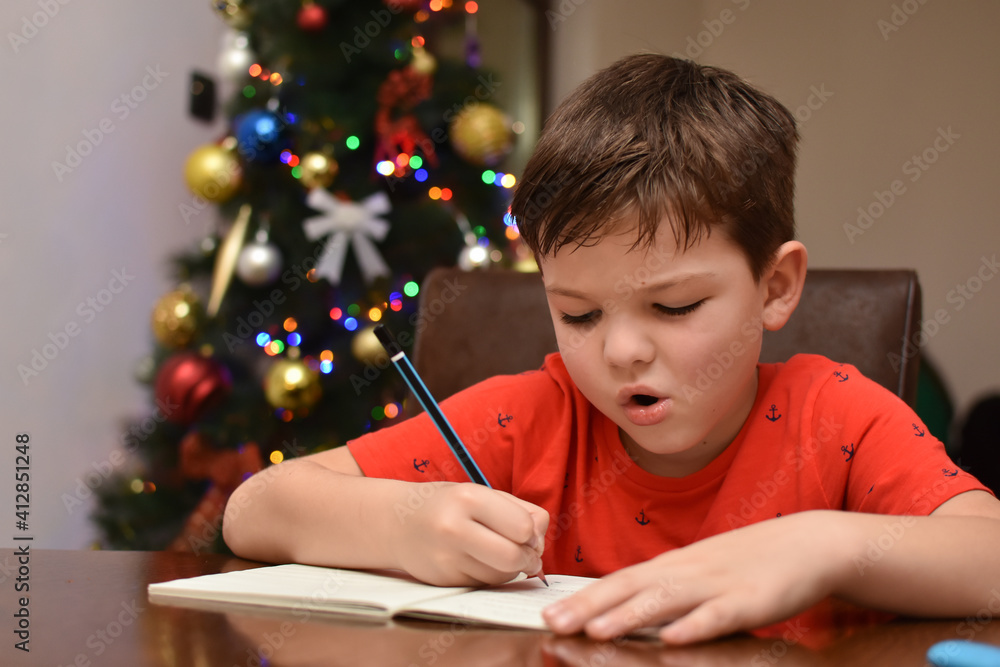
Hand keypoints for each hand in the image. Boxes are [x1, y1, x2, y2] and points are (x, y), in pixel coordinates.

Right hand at [390, 481, 548, 586]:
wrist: (398, 522)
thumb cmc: (450, 505)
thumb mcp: (483, 494)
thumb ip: (520, 511)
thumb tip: (540, 541)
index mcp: (469, 498)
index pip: (522, 526)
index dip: (533, 534)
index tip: (527, 533)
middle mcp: (454, 528)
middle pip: (513, 557)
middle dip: (529, 559)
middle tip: (528, 555)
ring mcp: (445, 557)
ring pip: (501, 576)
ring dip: (511, 570)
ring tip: (500, 554)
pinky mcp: (442, 579)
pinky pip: (483, 585)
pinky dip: (490, 577)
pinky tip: (480, 562)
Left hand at [542, 510, 851, 643]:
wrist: (808, 544)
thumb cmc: (748, 561)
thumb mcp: (700, 573)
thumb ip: (665, 590)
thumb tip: (623, 609)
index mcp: (673, 566)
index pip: (620, 581)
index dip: (584, 597)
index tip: (549, 613)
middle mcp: (687, 571)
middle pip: (631, 587)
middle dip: (590, 606)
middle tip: (553, 623)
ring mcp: (717, 584)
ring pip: (666, 600)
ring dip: (629, 615)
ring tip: (595, 630)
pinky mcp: (751, 600)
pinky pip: (719, 615)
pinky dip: (694, 625)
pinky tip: (673, 638)